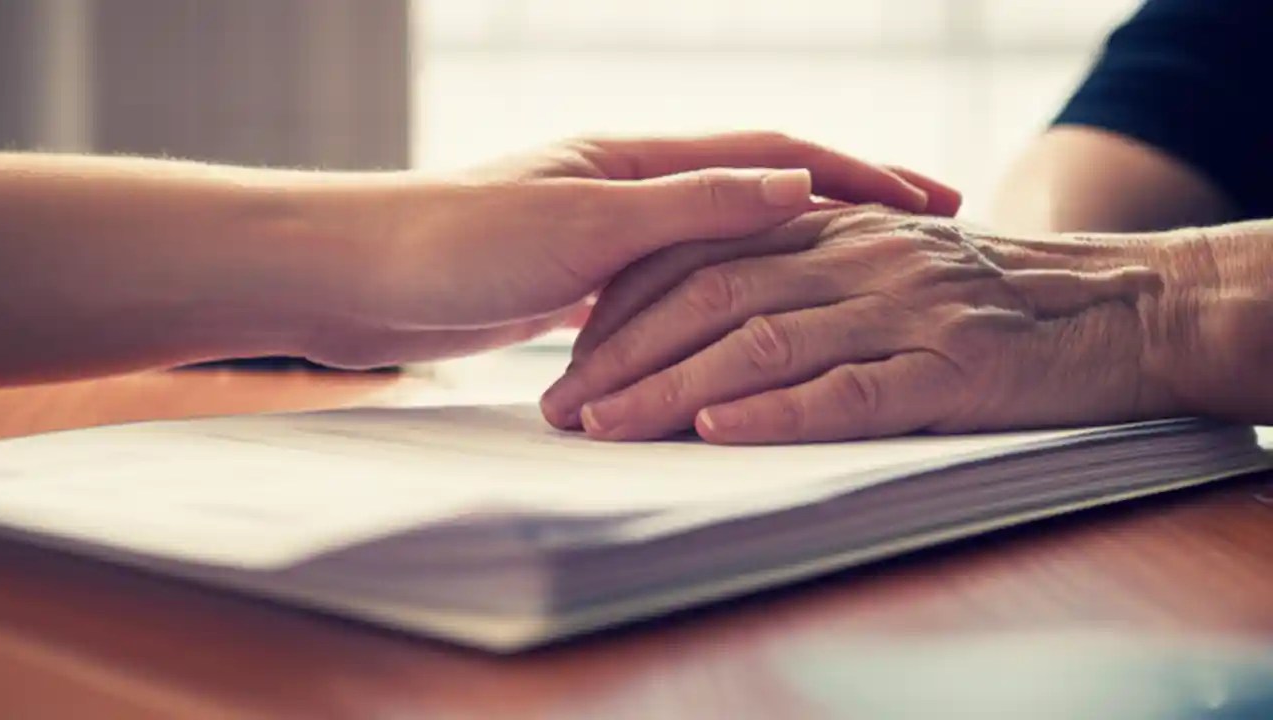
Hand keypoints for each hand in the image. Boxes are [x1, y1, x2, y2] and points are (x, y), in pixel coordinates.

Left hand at [298, 133, 959, 367]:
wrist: (357, 275)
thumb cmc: (458, 242)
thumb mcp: (587, 224)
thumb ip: (692, 206)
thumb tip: (802, 192)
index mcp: (640, 161)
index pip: (774, 157)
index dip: (857, 175)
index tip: (930, 197)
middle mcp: (632, 186)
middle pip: (762, 188)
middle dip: (844, 204)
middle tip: (922, 225)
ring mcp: (610, 232)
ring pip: (727, 234)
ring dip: (795, 246)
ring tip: (862, 266)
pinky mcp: (584, 280)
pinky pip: (682, 276)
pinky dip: (737, 283)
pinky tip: (761, 305)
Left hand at [540, 207, 1177, 442]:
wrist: (1117, 308)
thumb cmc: (989, 296)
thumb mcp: (884, 259)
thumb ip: (803, 269)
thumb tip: (710, 310)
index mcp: (829, 225)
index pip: (699, 249)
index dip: (627, 301)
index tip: (572, 351)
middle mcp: (852, 255)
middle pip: (710, 294)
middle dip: (625, 351)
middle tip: (566, 404)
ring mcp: (897, 308)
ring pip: (759, 340)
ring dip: (671, 385)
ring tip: (609, 425)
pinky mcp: (944, 366)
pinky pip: (845, 389)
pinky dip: (774, 411)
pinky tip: (716, 430)